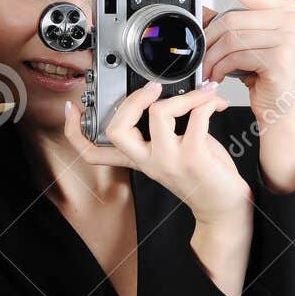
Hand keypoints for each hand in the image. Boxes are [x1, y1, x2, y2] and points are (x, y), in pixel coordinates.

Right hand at [63, 82, 251, 225]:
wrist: (223, 207)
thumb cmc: (204, 176)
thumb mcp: (176, 151)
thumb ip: (168, 128)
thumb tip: (176, 93)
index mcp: (138, 159)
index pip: (92, 152)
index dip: (74, 131)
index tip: (71, 109)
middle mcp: (147, 161)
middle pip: (116, 129)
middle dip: (133, 99)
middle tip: (154, 88)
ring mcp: (168, 160)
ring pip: (158, 113)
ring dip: (184, 96)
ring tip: (201, 96)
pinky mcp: (193, 157)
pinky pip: (196, 116)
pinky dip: (207, 103)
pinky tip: (215, 105)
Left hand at [194, 0, 294, 129]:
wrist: (282, 110)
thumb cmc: (265, 77)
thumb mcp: (245, 45)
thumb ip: (228, 25)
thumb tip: (200, 10)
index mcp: (284, 8)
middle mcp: (292, 19)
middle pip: (232, 18)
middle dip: (207, 40)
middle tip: (197, 57)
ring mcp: (290, 38)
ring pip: (231, 38)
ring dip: (211, 58)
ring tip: (207, 71)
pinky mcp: (282, 58)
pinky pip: (237, 56)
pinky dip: (220, 69)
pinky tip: (219, 78)